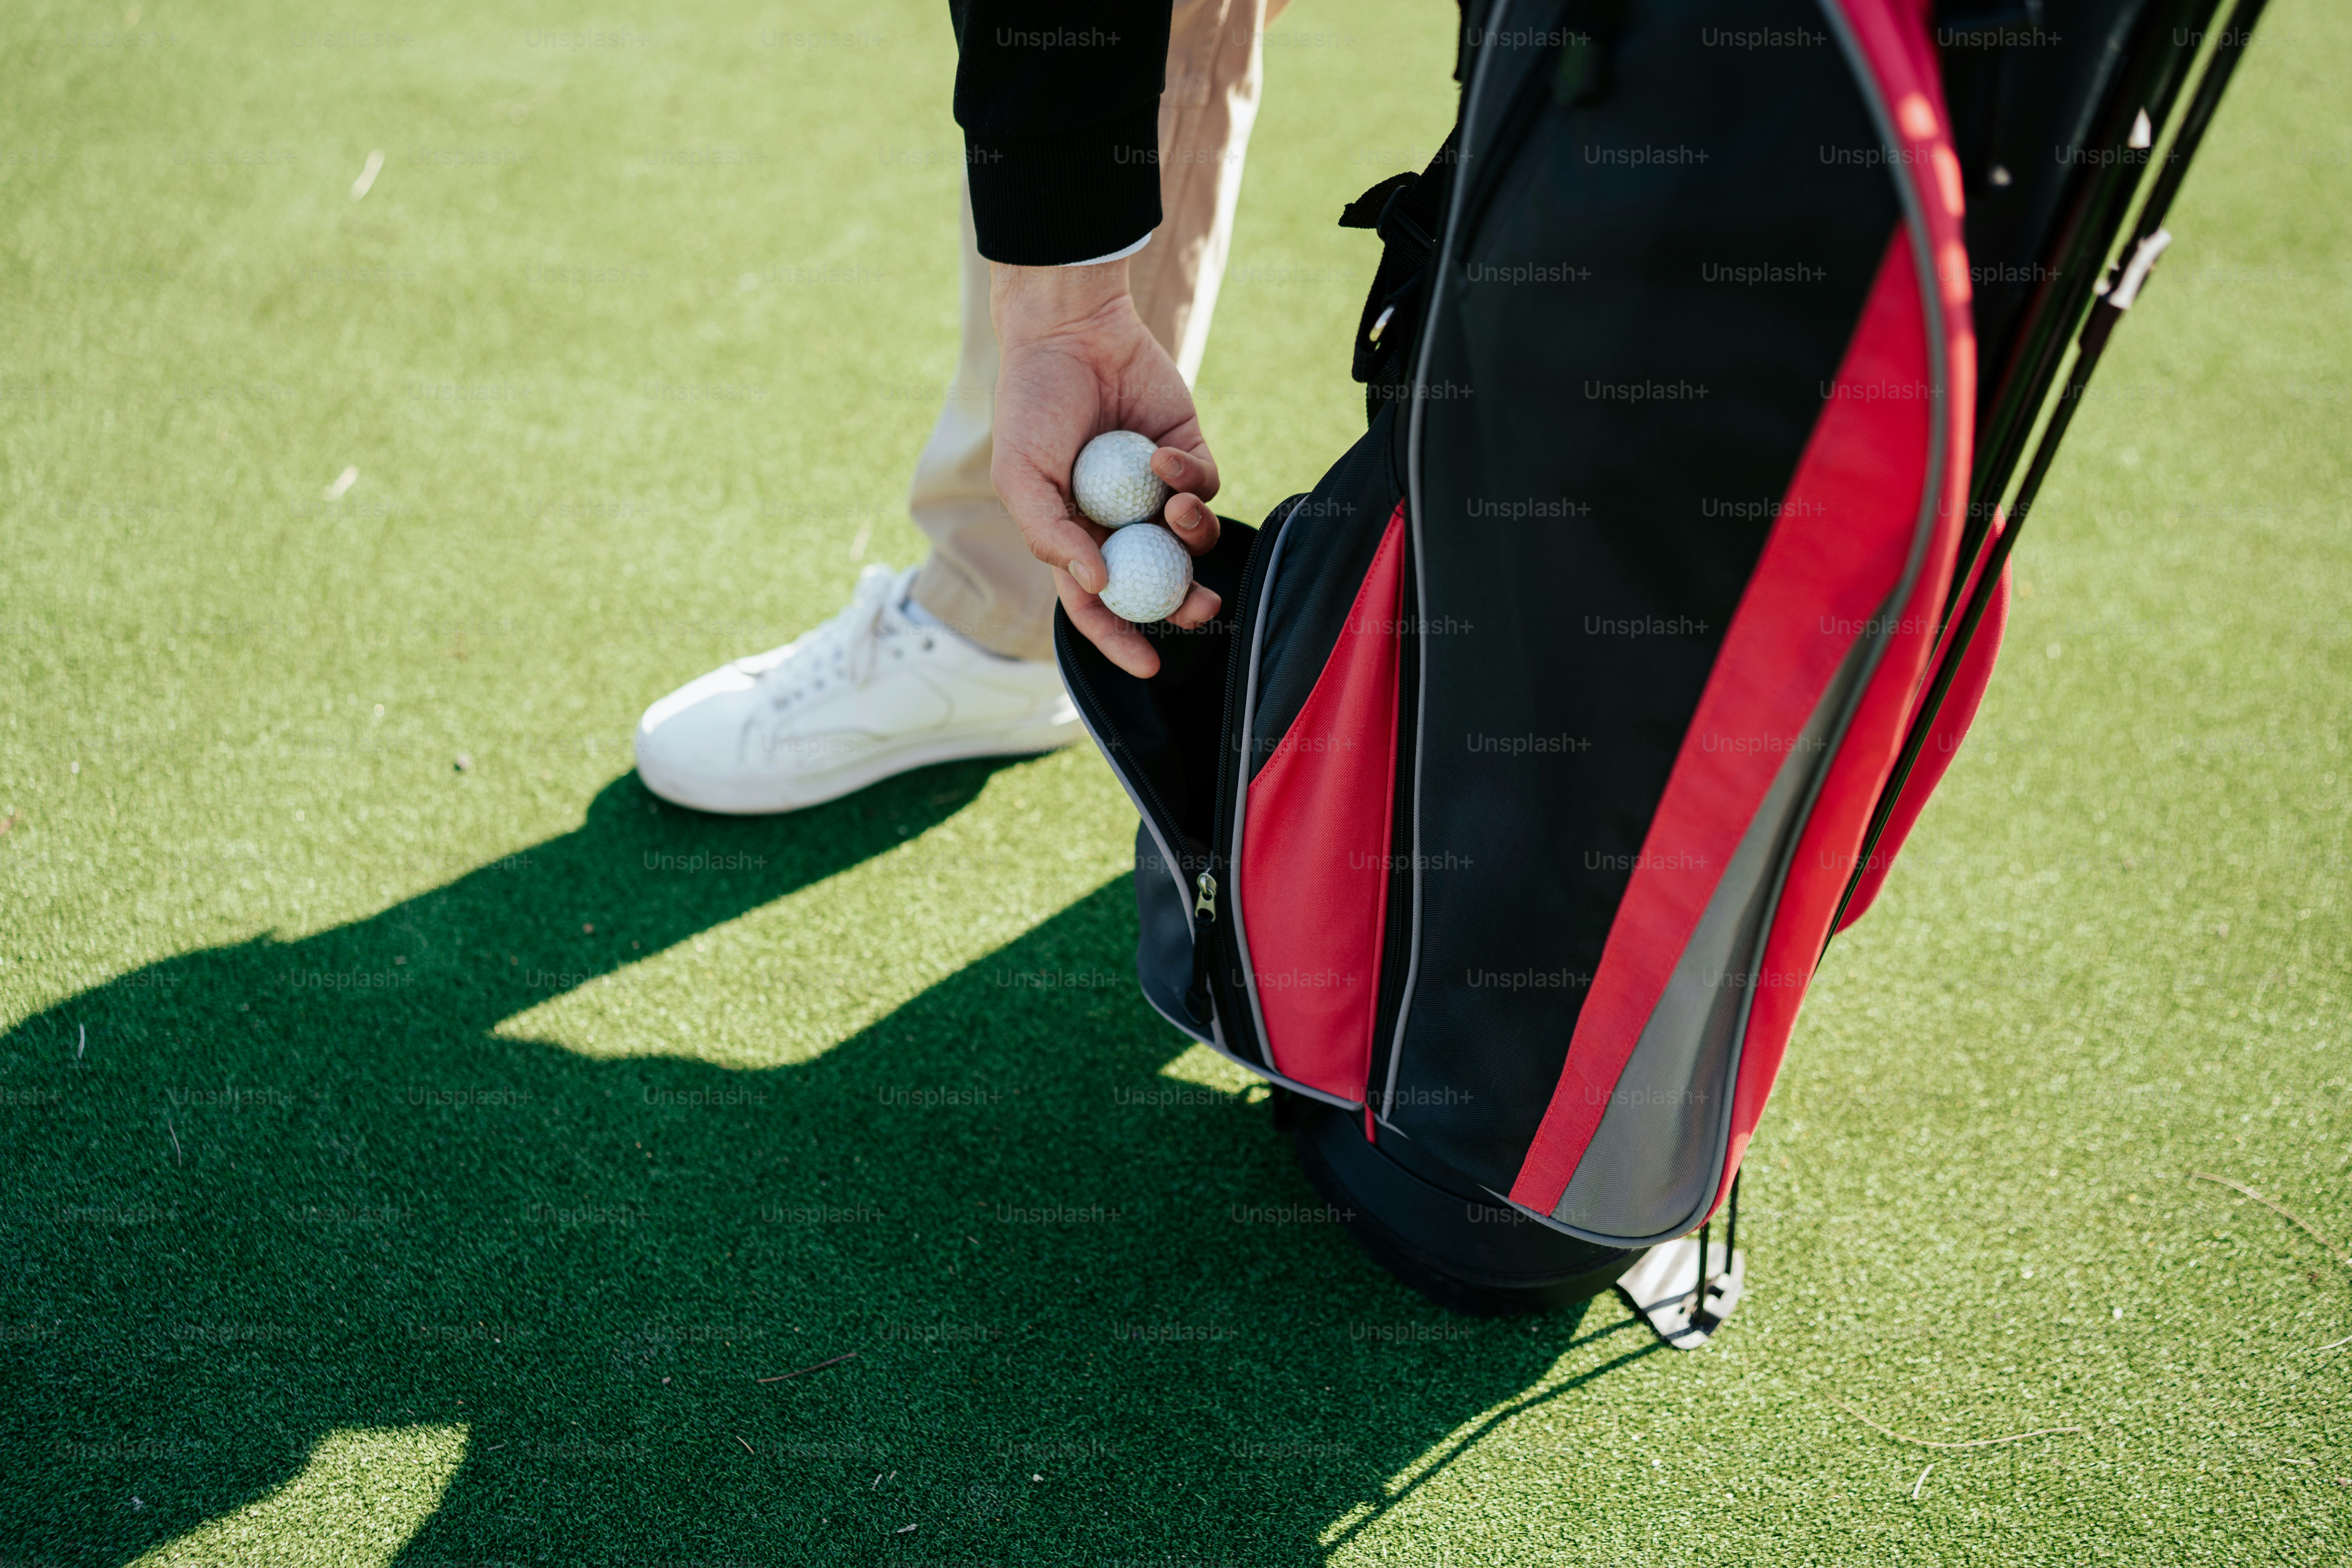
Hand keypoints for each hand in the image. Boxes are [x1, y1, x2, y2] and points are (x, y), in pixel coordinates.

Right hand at [990, 258, 1225, 678]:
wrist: (1068, 332)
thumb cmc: (1031, 404)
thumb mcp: (1020, 476)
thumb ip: (1050, 535)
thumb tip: (1097, 584)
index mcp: (1076, 536)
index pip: (1099, 604)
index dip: (1121, 639)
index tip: (1150, 665)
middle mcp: (1120, 519)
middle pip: (1160, 580)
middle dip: (1184, 601)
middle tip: (1201, 608)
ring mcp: (1156, 489)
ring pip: (1192, 539)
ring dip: (1193, 537)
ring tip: (1175, 512)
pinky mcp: (1186, 453)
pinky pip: (1205, 487)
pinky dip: (1189, 481)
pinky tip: (1160, 455)